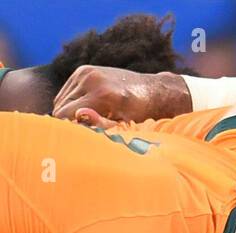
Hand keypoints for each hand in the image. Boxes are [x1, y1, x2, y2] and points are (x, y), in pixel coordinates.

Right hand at [52, 66, 189, 122]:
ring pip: (60, 99)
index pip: (65, 114)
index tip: (79, 138)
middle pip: (60, 107)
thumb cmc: (144, 116)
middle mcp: (92, 79)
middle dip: (68, 121)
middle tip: (84, 132)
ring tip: (89, 120)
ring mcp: (86, 72)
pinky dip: (71, 103)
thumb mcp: (127, 125)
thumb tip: (80, 116)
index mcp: (104, 95)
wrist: (154, 91)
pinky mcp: (83, 70)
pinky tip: (88, 109)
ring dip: (69, 112)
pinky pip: (66, 91)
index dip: (70, 129)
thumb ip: (103, 125)